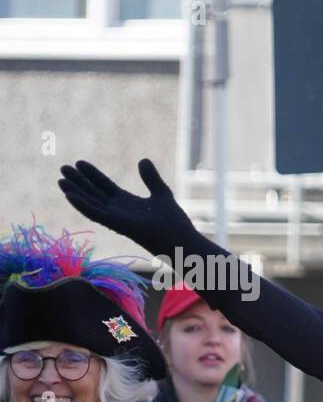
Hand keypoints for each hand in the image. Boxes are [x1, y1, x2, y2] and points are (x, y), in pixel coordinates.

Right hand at [58, 158, 198, 257]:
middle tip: (63, 168)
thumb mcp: (161, 193)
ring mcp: (118, 219)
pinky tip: (70, 195)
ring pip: (91, 204)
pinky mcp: (119, 226)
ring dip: (76, 193)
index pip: (105, 186)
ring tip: (61, 180)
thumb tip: (143, 160)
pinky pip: (97, 215)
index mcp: (127, 204)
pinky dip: (83, 205)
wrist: (183, 241)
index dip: (92, 175)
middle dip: (79, 182)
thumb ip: (151, 178)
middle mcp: (119, 212)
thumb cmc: (175, 223)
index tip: (79, 162)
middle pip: (94, 194)